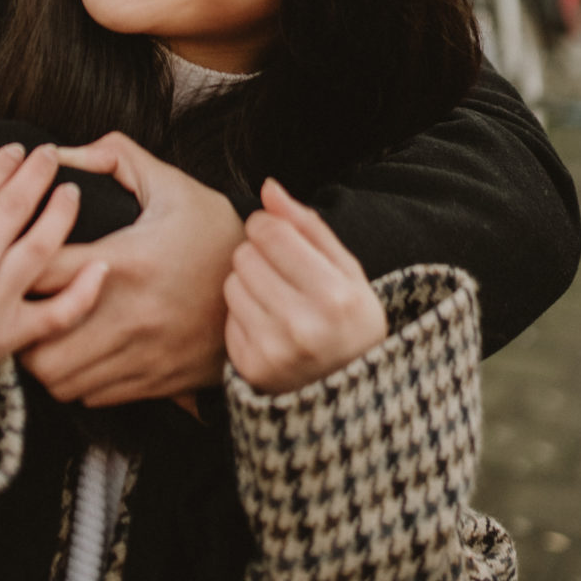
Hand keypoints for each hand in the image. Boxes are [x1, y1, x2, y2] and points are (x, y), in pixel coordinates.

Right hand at [0, 143, 106, 391]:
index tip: (17, 149)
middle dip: (36, 174)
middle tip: (49, 155)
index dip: (3, 163)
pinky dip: (84, 290)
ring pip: (41, 248)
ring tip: (71, 192)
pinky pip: (56, 313)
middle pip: (13, 209)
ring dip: (62, 213)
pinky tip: (101, 265)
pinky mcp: (8, 338)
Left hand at [19, 132, 244, 407]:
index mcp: (126, 261)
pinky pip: (90, 397)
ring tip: (40, 329)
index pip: (40, 269)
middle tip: (15, 300)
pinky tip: (75, 350)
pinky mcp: (153, 383)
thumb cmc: (217, 233)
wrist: (274, 293)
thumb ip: (115, 157)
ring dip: (40, 356)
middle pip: (36, 340)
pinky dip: (72, 378)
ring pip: (58, 379)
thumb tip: (61, 153)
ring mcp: (140, 355)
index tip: (13, 251)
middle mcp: (128, 315)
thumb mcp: (173, 185)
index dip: (14, 261)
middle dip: (16, 321)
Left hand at [224, 177, 387, 394]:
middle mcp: (304, 326)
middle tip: (282, 275)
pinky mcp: (250, 368)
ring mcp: (274, 351)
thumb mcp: (347, 270)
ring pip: (232, 283)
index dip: (268, 226)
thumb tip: (268, 187)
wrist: (352, 394)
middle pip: (245, 255)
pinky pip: (228, 317)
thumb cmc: (349, 320)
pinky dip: (243, 316)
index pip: (271, 232)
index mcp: (336, 295)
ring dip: (248, 284)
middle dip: (259, 256)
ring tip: (277, 301)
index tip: (278, 236)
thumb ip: (307, 224)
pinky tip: (269, 328)